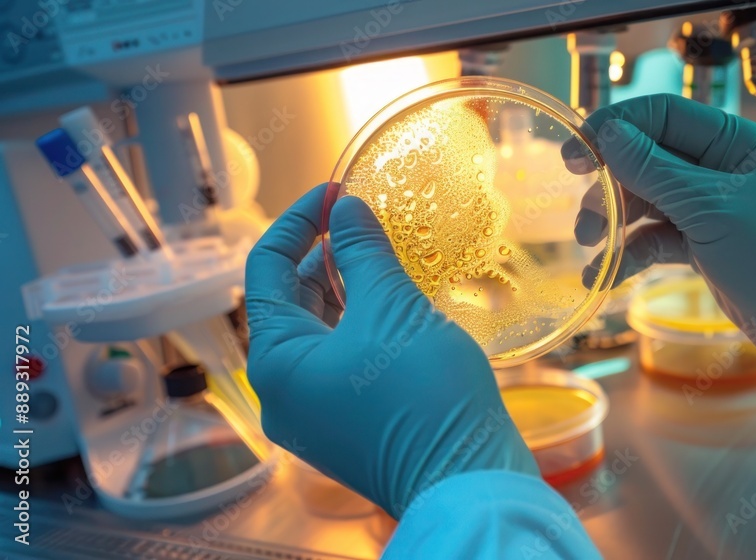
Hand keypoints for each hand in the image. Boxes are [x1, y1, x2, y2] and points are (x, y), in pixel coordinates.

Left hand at [244, 185, 537, 518]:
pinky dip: (357, 325)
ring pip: (317, 333)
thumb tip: (347, 210)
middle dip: (323, 256)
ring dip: (344, 290)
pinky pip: (338, 361)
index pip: (266, 269)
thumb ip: (363, 252)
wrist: (467, 482)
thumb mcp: (393, 309)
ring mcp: (311, 414)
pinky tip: (391, 304)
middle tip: (364, 221)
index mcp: (275, 360)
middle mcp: (281, 391)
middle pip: (289, 303)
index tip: (336, 192)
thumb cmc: (425, 395)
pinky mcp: (343, 426)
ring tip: (380, 256)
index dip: (299, 221)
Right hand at [565, 95, 755, 373]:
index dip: (615, 128)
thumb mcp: (709, 210)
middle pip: (646, 159)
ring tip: (592, 246)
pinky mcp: (699, 241)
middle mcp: (720, 167)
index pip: (663, 115)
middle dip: (610, 188)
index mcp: (736, 143)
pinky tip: (601, 275)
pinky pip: (652, 237)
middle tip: (585, 219)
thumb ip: (654, 170)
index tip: (575, 153)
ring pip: (644, 199)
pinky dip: (627, 252)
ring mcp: (708, 206)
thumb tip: (607, 134)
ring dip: (613, 222)